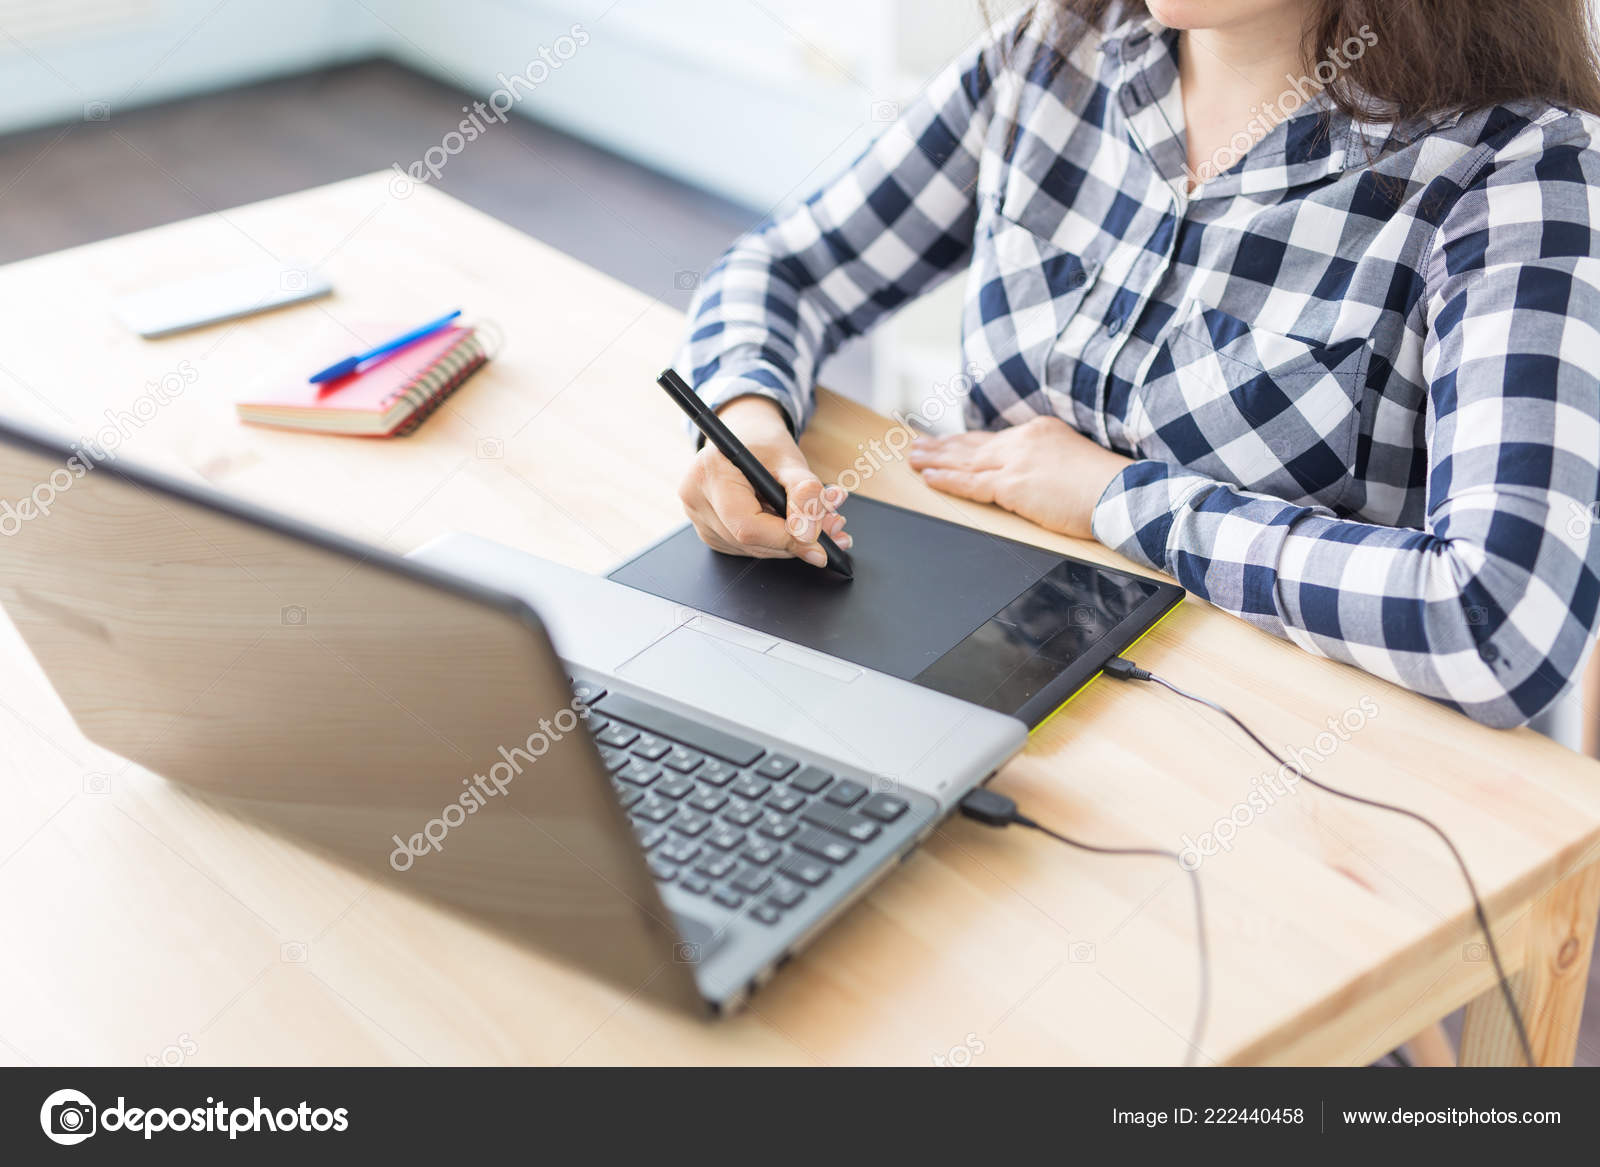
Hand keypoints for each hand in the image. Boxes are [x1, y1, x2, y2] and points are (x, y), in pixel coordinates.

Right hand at [677, 395, 849, 566]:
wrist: (747, 440)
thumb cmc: (764, 445)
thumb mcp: (791, 461)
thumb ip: (805, 494)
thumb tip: (809, 535)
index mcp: (709, 474)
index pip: (746, 525)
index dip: (785, 538)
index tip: (819, 541)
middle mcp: (696, 500)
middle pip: (750, 542)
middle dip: (795, 540)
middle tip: (832, 527)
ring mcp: (700, 521)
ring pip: (753, 549)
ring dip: (791, 543)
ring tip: (821, 522)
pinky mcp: (711, 534)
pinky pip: (749, 548)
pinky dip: (777, 541)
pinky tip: (794, 525)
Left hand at [907, 416, 1130, 539]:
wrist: (1120, 493)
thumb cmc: (1108, 486)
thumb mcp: (1074, 458)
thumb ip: (1048, 460)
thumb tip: (1033, 476)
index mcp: (1040, 431)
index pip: (994, 438)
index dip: (967, 440)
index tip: (948, 440)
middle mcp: (1023, 441)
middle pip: (973, 445)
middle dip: (943, 446)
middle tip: (918, 445)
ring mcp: (1015, 462)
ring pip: (965, 460)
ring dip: (935, 460)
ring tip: (912, 459)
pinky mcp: (1011, 486)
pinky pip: (969, 484)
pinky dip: (945, 480)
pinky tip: (927, 477)